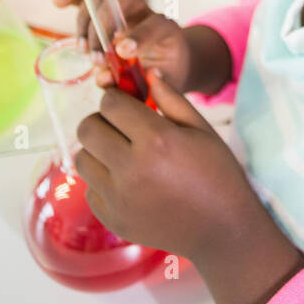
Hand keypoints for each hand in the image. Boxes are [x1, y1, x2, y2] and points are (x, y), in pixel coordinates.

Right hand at [52, 0, 193, 91]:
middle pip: (117, 9)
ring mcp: (123, 9)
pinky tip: (58, 1)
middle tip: (97, 60)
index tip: (122, 51)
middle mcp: (143, 14)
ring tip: (85, 51)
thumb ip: (146, 83)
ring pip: (98, 5)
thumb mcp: (169, 83)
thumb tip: (110, 79)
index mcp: (166, 29)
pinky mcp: (105, 12)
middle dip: (102, 34)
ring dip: (86, 27)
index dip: (138, 36)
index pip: (154, 25)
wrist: (172, 62)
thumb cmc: (168, 73)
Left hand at [74, 66, 301, 301]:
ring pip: (82, 158)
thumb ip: (171, 99)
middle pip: (87, 128)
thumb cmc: (217, 174)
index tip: (127, 106)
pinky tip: (129, 183)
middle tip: (121, 128)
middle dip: (102, 121)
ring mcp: (118, 198)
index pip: (111, 104)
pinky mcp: (112, 219)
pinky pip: (90, 188)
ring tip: (122, 155)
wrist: (222, 229)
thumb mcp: (202, 129)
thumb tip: (147, 73)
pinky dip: (104, 181)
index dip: (117, 99)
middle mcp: (131, 169)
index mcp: (156, 140)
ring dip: (98, 151)